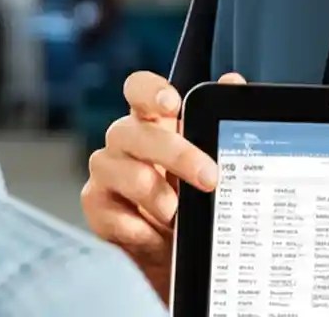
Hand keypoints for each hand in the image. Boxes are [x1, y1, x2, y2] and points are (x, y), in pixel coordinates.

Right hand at [81, 70, 245, 302]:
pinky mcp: (95, 206)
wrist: (174, 246)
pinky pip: (111, 213)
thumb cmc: (189, 192)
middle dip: (175, 154)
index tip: (173, 103)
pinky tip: (157, 236)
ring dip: (155, 195)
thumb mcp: (209, 158)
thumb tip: (233, 82)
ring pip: (120, 172)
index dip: (150, 91)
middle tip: (209, 177)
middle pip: (132, 132)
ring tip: (177, 213)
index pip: (138, 89)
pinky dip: (140, 228)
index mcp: (150, 119)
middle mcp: (123, 140)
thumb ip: (217, 119)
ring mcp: (106, 172)